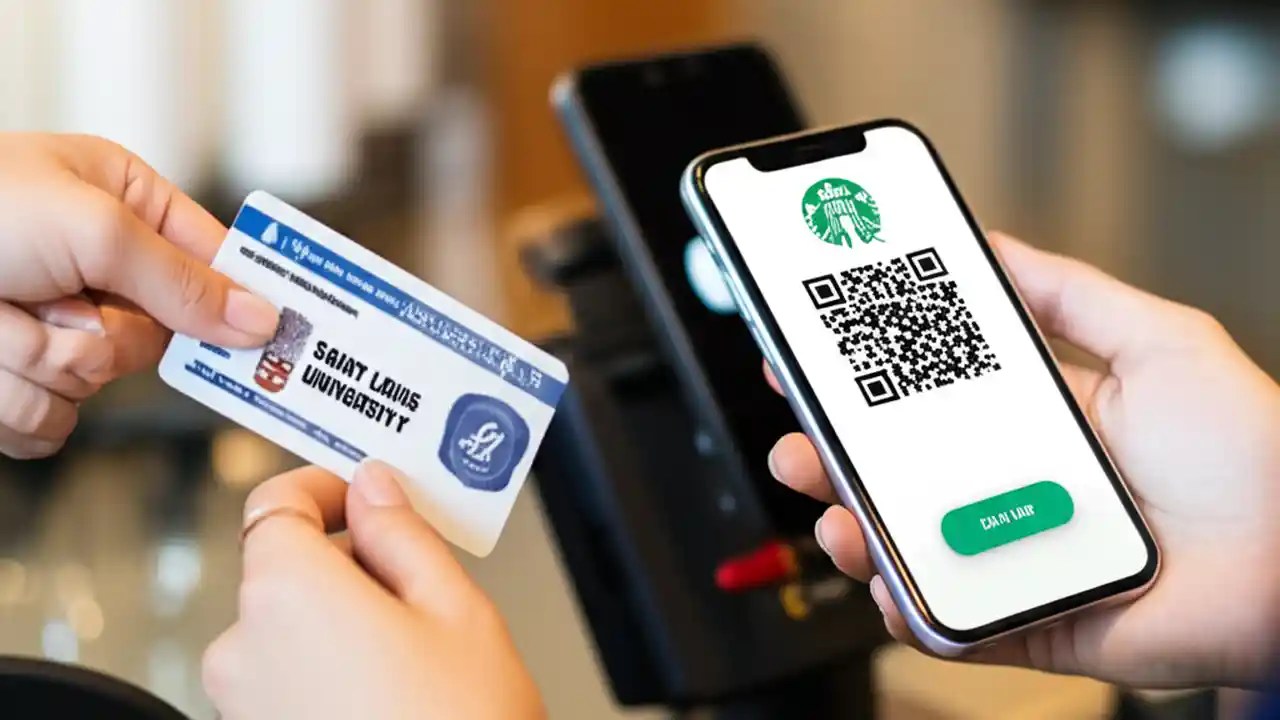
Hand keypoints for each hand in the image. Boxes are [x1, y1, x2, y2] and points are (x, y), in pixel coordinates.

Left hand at [0, 133, 278, 457]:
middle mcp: (95, 274)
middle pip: (157, 344)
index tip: (292, 341)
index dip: (250, 305)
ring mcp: (55, 333)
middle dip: (102, 334)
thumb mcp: (94, 226)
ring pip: (96, 390)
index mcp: (125, 210)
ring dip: (40, 361)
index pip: (217, 266)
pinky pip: (47, 425)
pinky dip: (9, 398)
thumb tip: (262, 317)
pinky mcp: (17, 386)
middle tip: (58, 303)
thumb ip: (184, 279)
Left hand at [203, 462, 545, 719]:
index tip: (367, 490)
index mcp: (288, 596)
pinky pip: (289, 674)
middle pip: (287, 567)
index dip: (324, 486)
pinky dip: (331, 663)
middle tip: (423, 573)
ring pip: (292, 624)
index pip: (275, 503)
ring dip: (346, 615)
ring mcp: (245, 702)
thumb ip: (404, 534)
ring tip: (423, 645)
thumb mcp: (455, 611)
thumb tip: (376, 488)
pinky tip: (396, 685)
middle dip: (351, 559)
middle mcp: (245, 648)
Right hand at [767, 232, 1279, 687]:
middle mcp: (1013, 489)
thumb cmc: (1250, 448)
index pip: (925, 404)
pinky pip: (951, 621)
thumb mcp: (1157, 339)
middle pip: (899, 479)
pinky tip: (889, 581)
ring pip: (909, 549)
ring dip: (853, 534)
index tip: (809, 361)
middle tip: (797, 443)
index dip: (863, 387)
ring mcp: (1015, 555)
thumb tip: (995, 244)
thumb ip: (1070, 293)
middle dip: (832, 461)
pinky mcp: (1029, 619)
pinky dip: (908, 609)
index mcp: (1035, 423)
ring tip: (833, 515)